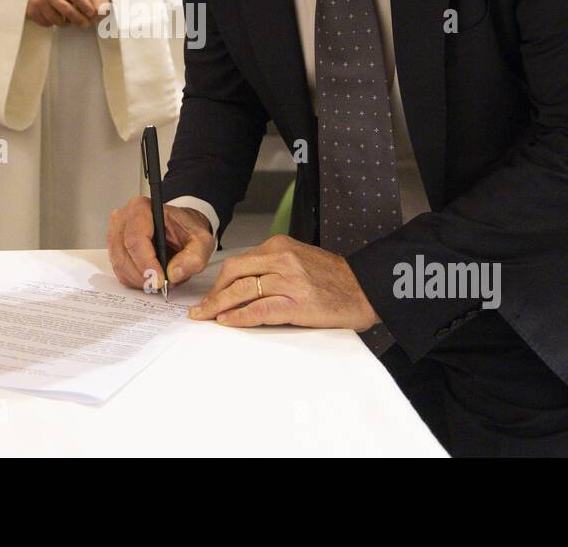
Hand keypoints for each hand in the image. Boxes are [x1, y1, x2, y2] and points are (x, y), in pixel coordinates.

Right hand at [27, 0, 98, 27]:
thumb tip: (89, 9)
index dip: (86, 6)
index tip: (91, 13)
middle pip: (68, 10)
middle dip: (79, 19)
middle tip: (85, 24)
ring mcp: (39, 3)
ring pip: (57, 20)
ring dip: (65, 23)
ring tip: (68, 21)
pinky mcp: (32, 12)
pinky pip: (47, 23)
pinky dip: (53, 23)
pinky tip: (54, 18)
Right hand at [108, 196, 215, 291]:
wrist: (181, 228)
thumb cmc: (186, 229)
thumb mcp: (201, 241)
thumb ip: (194, 257)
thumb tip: (174, 273)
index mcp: (141, 208)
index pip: (136, 239)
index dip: (147, 263)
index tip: (161, 279)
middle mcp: (123, 219)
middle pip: (124, 255)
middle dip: (145, 276)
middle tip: (163, 284)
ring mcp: (115, 234)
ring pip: (120, 266)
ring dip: (140, 280)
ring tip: (160, 279)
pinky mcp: (114, 249)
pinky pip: (120, 272)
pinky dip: (135, 280)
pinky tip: (150, 277)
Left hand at [189, 234, 378, 330]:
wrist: (365, 289)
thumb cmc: (334, 279)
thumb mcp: (300, 259)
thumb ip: (273, 265)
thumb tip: (243, 283)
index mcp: (280, 246)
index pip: (240, 262)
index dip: (220, 281)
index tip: (211, 295)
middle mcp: (282, 259)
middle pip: (235, 273)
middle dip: (214, 293)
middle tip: (202, 309)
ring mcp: (289, 280)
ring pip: (243, 290)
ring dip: (219, 305)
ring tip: (206, 317)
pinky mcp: (297, 302)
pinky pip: (260, 309)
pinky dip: (240, 316)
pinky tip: (228, 321)